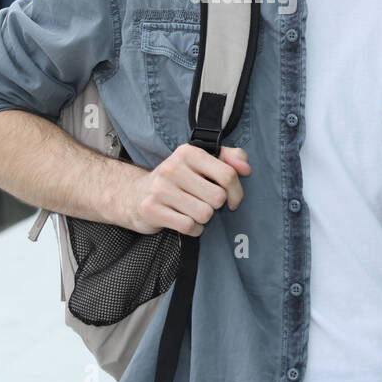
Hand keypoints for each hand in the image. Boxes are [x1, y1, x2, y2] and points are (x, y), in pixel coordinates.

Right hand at [122, 144, 249, 235]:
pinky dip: (193, 229)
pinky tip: (184, 221)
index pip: (227, 174)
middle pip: (217, 198)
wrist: (134, 196)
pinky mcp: (152, 209)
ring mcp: (160, 189)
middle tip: (204, 203)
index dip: (237, 192)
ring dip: (203, 219)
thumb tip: (246, 168)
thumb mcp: (201, 163)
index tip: (233, 199)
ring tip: (191, 211)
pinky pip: (189, 227)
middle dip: (215, 206)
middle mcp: (173, 168)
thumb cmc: (177, 181)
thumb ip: (229, 159)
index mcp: (188, 152)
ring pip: (204, 214)